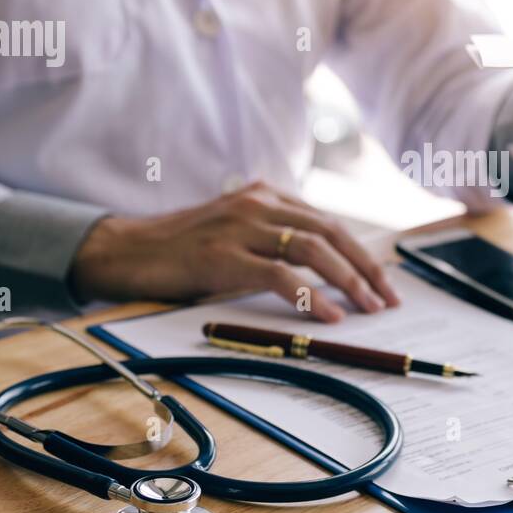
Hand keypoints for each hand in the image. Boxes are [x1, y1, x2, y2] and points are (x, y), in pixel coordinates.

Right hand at [70, 181, 399, 321]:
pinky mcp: (225, 255)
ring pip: (314, 249)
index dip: (361, 254)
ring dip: (349, 281)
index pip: (329, 223)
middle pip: (331, 232)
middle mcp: (258, 203)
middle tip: (388, 299)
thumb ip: (272, 241)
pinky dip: (312, 296)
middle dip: (366, 268)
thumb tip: (323, 275)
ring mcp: (241, 226)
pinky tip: (330, 315)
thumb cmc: (181, 251)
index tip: (383, 282)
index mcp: (265, 196)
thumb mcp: (234, 234)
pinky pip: (282, 275)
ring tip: (368, 308)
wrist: (125, 250)